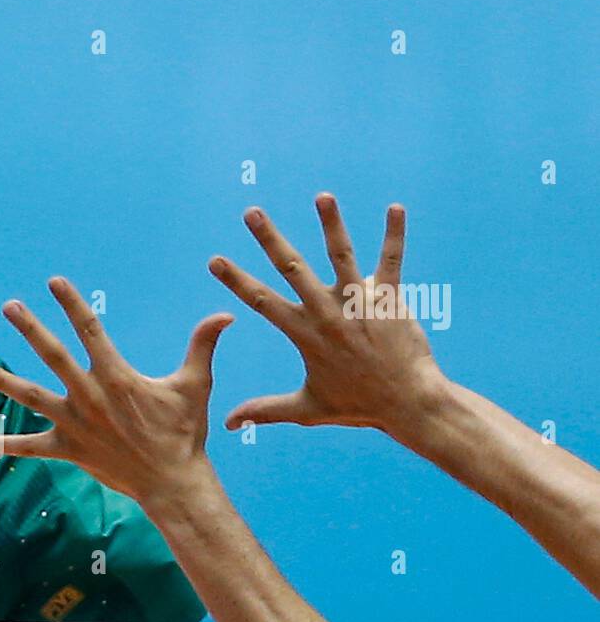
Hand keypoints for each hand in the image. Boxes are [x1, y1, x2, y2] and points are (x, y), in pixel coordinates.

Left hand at [0, 276, 231, 506]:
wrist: (172, 482)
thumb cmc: (183, 434)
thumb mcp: (195, 385)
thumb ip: (203, 345)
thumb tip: (225, 313)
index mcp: (116, 375)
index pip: (89, 329)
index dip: (71, 303)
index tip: (54, 281)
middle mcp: (89, 396)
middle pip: (52, 355)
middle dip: (29, 328)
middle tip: (10, 306)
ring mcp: (74, 423)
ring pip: (30, 397)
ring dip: (1, 381)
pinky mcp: (68, 449)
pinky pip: (30, 447)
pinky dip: (3, 444)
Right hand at [208, 195, 450, 435]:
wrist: (407, 404)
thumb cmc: (358, 406)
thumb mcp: (306, 410)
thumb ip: (265, 411)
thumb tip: (229, 425)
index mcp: (305, 334)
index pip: (261, 302)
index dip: (236, 281)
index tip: (215, 260)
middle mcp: (327, 314)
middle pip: (293, 268)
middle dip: (270, 238)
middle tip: (252, 212)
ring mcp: (359, 303)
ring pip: (341, 255)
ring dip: (331, 223)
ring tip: (322, 197)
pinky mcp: (390, 299)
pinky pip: (391, 261)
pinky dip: (393, 234)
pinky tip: (395, 208)